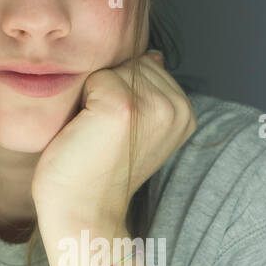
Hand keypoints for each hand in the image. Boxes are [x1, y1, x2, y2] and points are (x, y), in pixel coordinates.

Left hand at [31, 51, 194, 230]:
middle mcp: (177, 106)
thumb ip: (147, 90)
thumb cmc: (97, 167)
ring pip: (111, 67)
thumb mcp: (135, 127)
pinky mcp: (124, 107)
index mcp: (184, 110)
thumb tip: (153, 55)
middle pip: (127, 62)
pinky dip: (81, 101)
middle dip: (106, 89)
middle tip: (102, 133)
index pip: (143, 65)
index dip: (119, 92)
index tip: (116, 132)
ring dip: (92, 95)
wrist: (82, 211)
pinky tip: (86, 132)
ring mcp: (153, 106)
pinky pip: (93, 77)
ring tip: (95, 132)